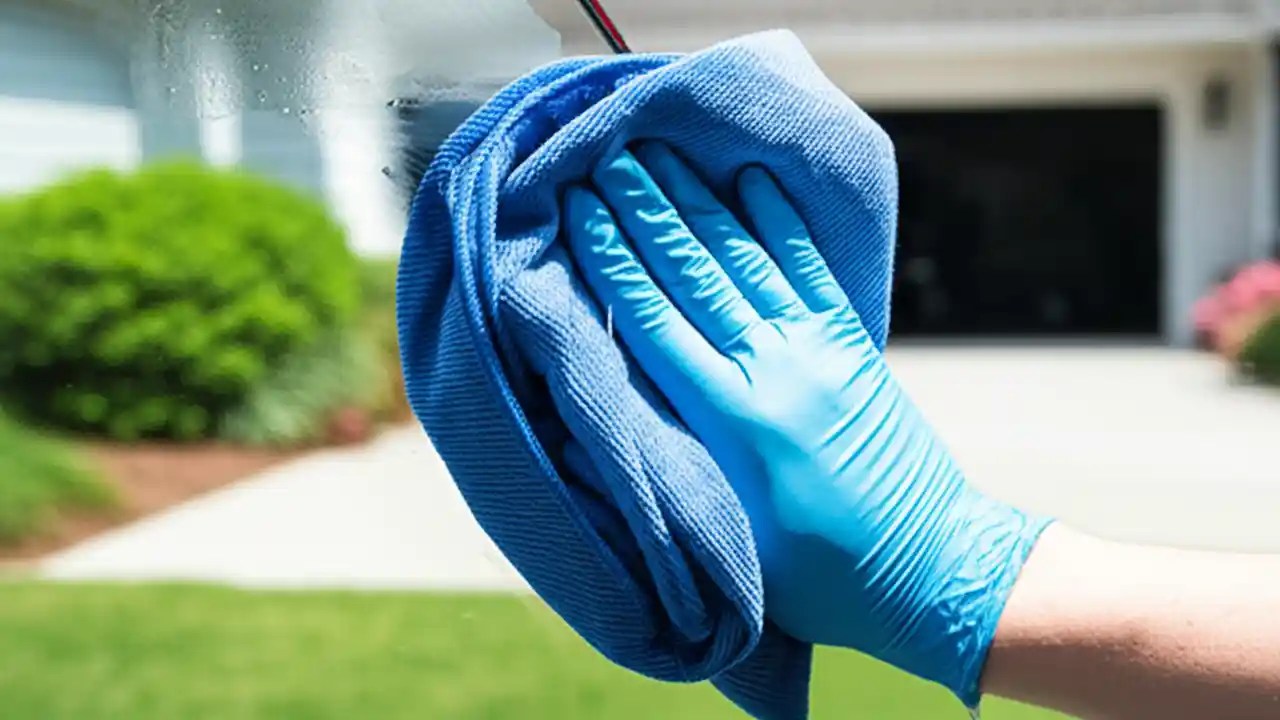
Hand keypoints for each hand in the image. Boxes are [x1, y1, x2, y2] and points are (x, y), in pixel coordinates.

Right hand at [563, 141, 1049, 706]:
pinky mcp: (851, 349)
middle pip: (693, 273)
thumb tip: (609, 407)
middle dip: (644, 210)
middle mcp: (770, 370)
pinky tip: (752, 181)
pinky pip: (809, 270)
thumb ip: (672, 464)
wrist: (930, 571)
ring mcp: (816, 352)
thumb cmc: (817, 579)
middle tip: (605, 157)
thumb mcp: (726, 535)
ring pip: (745, 259)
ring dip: (698, 201)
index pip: (654, 320)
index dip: (613, 260)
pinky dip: (780, 222)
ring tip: (660, 153)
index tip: (579, 211)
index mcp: (730, 421)